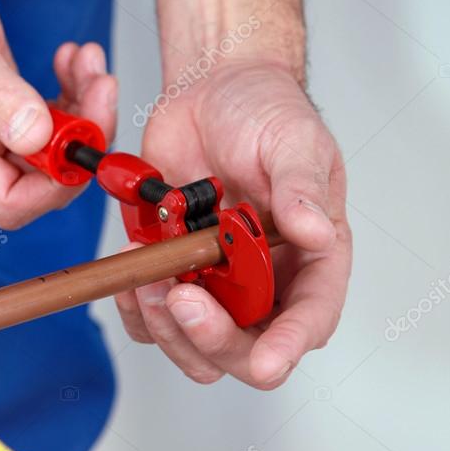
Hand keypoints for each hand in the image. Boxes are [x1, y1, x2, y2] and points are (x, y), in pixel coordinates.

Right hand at [0, 0, 116, 227]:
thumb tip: (36, 137)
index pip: (8, 201)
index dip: (55, 185)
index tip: (86, 141)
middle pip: (39, 176)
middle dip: (81, 135)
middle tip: (100, 87)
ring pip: (50, 142)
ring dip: (80, 106)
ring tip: (89, 63)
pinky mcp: (0, 103)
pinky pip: (45, 114)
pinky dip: (68, 90)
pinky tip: (71, 60)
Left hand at [115, 60, 350, 387]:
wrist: (212, 89)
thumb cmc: (265, 112)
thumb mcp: (294, 141)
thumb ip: (301, 188)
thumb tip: (316, 231)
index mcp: (311, 259)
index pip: (309, 320)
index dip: (287, 347)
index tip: (263, 361)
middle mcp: (266, 283)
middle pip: (247, 350)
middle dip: (212, 337)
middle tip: (183, 297)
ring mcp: (217, 284)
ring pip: (194, 349)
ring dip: (167, 327)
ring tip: (151, 275)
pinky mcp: (173, 274)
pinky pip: (151, 321)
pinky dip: (136, 308)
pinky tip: (133, 272)